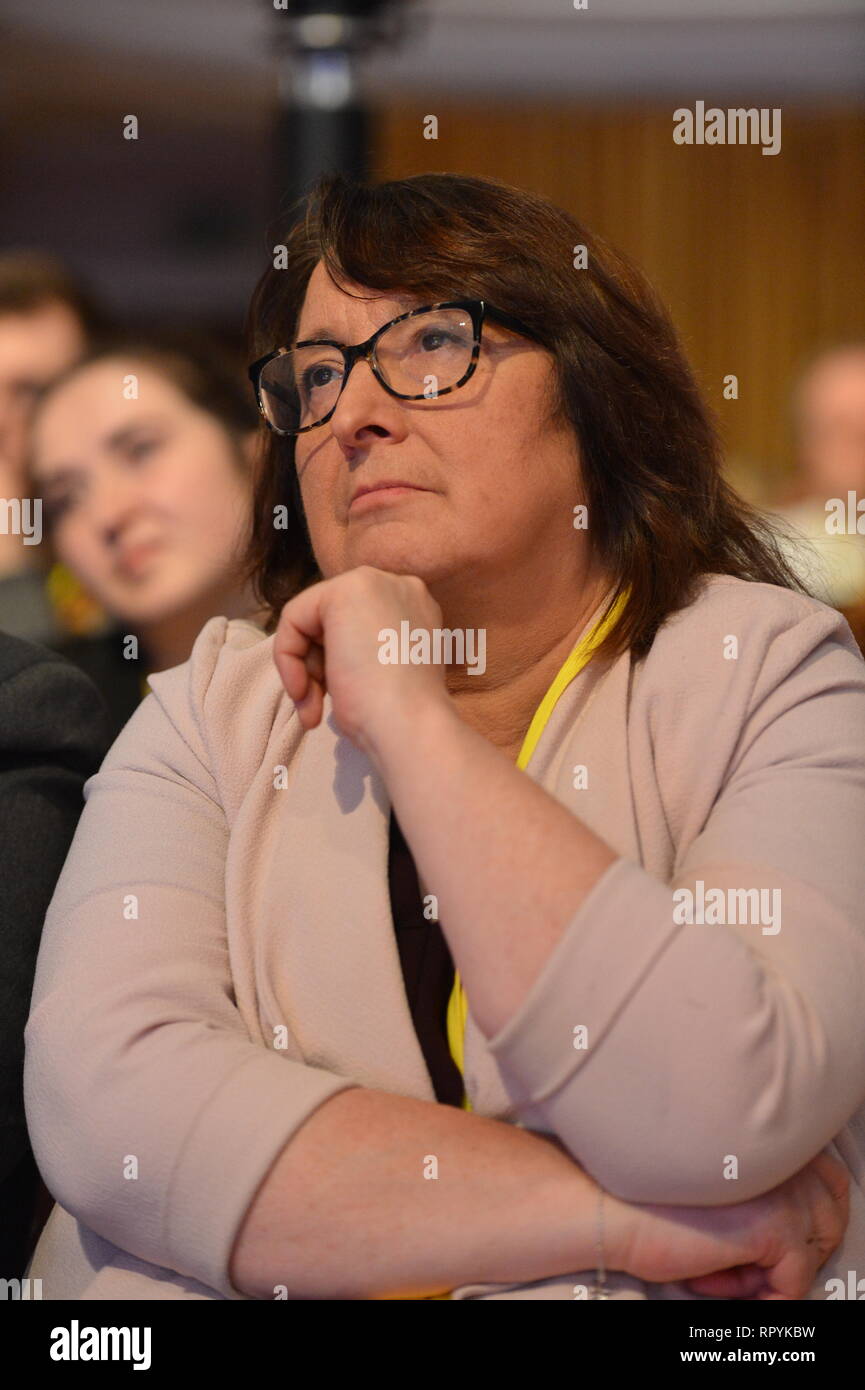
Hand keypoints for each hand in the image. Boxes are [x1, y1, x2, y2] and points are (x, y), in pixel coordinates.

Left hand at [273, 565, 450, 759]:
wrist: (410, 726)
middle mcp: (400, 587)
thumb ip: (363, 651)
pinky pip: (293, 618)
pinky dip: (288, 658)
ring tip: (312, 710)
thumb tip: (332, 653)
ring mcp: (375, 583)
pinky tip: (303, 691)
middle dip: (316, 667)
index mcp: (416, 610)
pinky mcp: (345, 589)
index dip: (335, 666)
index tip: (330, 704)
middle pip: (331, 621)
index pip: (355, 627)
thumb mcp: (382, 675)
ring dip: (305, 670)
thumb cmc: (398, 717)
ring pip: (310, 620)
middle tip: (317, 708)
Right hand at [608, 1149, 848, 1298]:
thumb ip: (754, 1187)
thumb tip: (784, 1239)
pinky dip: (753, 1294)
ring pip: (810, 1255)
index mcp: (768, 1135)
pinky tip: (706, 1277)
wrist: (612, 1209)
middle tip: (743, 1263)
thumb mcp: (714, 1185)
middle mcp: (785, 1156)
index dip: (806, 1217)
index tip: (766, 1244)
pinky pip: (792, 1285)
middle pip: (830, 1215)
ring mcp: (786, 1191)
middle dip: (794, 1248)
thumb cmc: (648, 1200)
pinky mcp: (777, 1228)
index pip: (827, 1178)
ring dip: (770, 1272)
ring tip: (718, 1267)